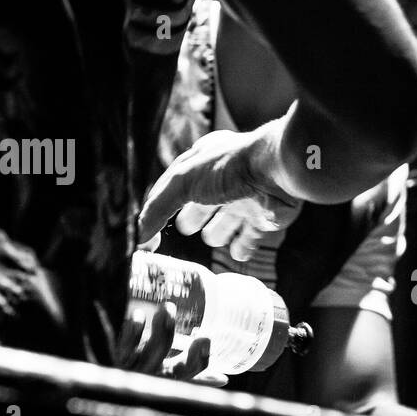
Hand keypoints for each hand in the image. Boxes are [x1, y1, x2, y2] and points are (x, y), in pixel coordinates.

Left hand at [115, 301, 213, 380]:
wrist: (109, 381)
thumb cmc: (148, 373)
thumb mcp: (173, 375)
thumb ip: (194, 372)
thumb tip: (223, 379)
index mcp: (174, 377)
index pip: (192, 372)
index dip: (201, 358)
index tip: (205, 337)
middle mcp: (157, 376)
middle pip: (172, 362)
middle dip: (179, 339)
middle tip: (176, 311)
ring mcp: (137, 370)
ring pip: (152, 352)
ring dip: (161, 329)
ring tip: (166, 307)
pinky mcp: (118, 361)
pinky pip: (126, 349)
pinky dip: (133, 332)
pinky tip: (138, 315)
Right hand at [137, 126, 302, 254]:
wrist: (277, 172)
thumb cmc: (229, 166)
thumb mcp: (183, 181)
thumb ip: (159, 207)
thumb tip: (139, 236)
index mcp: (202, 163)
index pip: (175, 188)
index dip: (162, 210)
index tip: (152, 236)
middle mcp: (223, 181)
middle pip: (200, 208)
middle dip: (193, 220)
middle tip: (188, 227)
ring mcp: (244, 200)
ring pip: (223, 227)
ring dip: (217, 234)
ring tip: (215, 235)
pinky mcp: (264, 219)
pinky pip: (247, 241)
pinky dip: (241, 249)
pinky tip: (236, 252)